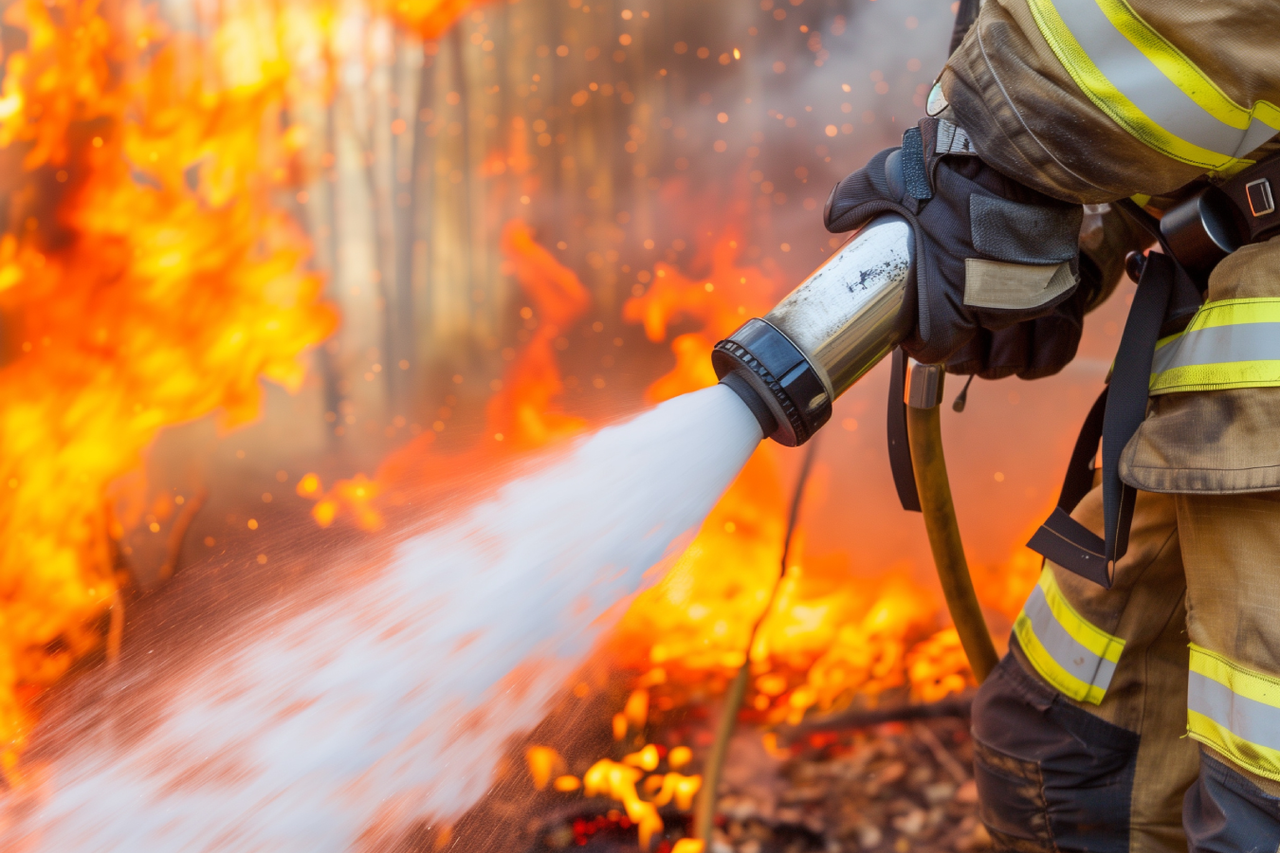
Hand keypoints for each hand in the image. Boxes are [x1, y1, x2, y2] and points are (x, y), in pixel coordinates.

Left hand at [825, 116, 1085, 378]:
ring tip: (984, 335)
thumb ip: (858, 196)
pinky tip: (1023, 345)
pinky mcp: (1065, 289)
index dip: (924, 343)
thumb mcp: (893, 175)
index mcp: (948, 289)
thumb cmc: (955, 161)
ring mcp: (1032, 299)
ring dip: (996, 355)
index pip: (934, 349)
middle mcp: (992, 302)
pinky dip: (1039, 354)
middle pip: (974, 358)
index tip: (919, 331)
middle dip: (961, 347)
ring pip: (1010, 359)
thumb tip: (834, 218)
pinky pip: (1054, 350)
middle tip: (952, 325)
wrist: (1024, 142)